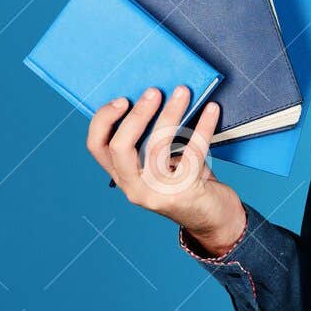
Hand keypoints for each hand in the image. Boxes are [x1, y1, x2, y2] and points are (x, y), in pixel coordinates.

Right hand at [86, 85, 246, 255]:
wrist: (214, 219)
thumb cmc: (186, 183)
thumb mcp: (160, 164)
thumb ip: (150, 140)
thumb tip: (156, 96)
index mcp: (122, 175)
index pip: (97, 146)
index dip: (103, 119)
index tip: (122, 99)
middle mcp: (133, 187)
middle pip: (120, 147)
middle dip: (136, 115)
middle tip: (154, 92)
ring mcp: (156, 193)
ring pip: (156, 146)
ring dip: (171, 113)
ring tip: (183, 92)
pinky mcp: (183, 193)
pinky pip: (192, 152)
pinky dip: (203, 127)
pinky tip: (211, 110)